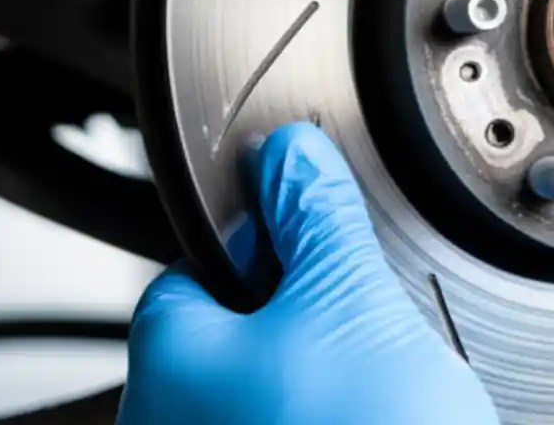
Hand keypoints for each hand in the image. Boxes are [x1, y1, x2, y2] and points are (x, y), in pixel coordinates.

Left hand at [117, 123, 499, 424]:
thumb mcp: (347, 302)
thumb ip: (314, 219)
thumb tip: (290, 154)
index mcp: (170, 365)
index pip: (192, 278)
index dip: (261, 249)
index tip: (307, 240)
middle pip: (233, 341)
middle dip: (300, 318)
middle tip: (363, 316)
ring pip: (271, 394)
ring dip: (325, 375)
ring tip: (383, 380)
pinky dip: (333, 415)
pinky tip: (383, 418)